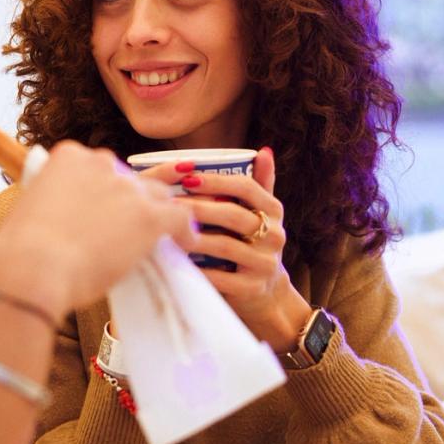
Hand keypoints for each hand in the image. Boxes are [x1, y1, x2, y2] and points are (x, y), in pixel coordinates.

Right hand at [0, 141, 198, 319]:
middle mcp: (101, 163)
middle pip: (129, 180)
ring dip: (158, 214)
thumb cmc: (18, 249)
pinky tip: (184, 244)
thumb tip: (52, 210)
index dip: (104, 192)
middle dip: (130, 202)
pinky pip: (178, 218)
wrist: (32, 268)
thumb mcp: (28, 209)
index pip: (98, 169)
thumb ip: (48, 200)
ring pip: (157, 197)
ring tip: (160, 237)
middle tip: (126, 228)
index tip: (104, 210)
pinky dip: (183, 231)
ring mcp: (127, 189)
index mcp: (69, 156)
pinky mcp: (148, 216)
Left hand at [142, 148, 311, 349]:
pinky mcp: (252, 288)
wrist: (268, 294)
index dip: (217, 181)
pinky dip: (197, 268)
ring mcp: (265, 264)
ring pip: (225, 245)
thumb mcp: (262, 214)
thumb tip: (263, 149)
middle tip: (170, 203)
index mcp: (274, 212)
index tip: (189, 178)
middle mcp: (275, 236)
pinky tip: (176, 260)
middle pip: (234, 215)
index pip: (248, 188)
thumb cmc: (254, 245)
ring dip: (193, 237)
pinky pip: (220, 277)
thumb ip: (260, 183)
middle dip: (199, 208)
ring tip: (168, 230)